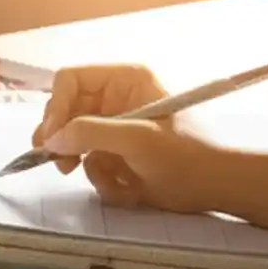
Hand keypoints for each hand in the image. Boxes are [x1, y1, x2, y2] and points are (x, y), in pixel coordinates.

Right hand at [34, 65, 222, 212]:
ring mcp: (113, 127)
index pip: (70, 81)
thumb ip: (91, 134)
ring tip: (104, 178)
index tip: (52, 138)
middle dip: (61, 139)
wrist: (216, 186)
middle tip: (60, 164)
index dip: (56, 108)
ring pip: (71, 141)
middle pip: (63, 110)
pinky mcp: (115, 154)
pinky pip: (88, 163)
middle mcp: (115, 99)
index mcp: (124, 80)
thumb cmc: (187, 155)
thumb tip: (50, 139)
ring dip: (82, 163)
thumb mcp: (138, 140)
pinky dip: (101, 179)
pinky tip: (125, 188)